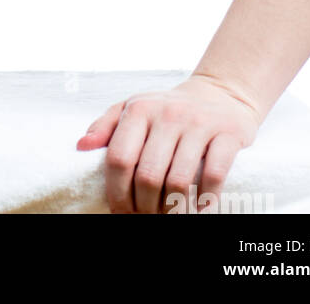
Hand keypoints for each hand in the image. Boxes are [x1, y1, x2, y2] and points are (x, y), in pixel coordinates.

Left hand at [77, 73, 261, 212]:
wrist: (219, 94)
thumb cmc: (166, 108)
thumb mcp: (133, 108)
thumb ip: (105, 126)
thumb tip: (81, 146)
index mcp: (139, 109)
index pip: (120, 158)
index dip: (117, 192)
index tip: (120, 211)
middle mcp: (167, 114)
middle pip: (148, 175)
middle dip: (144, 206)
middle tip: (146, 217)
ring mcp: (198, 123)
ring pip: (179, 181)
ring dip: (172, 209)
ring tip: (168, 215)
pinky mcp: (228, 134)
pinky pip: (213, 176)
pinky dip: (204, 200)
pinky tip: (198, 208)